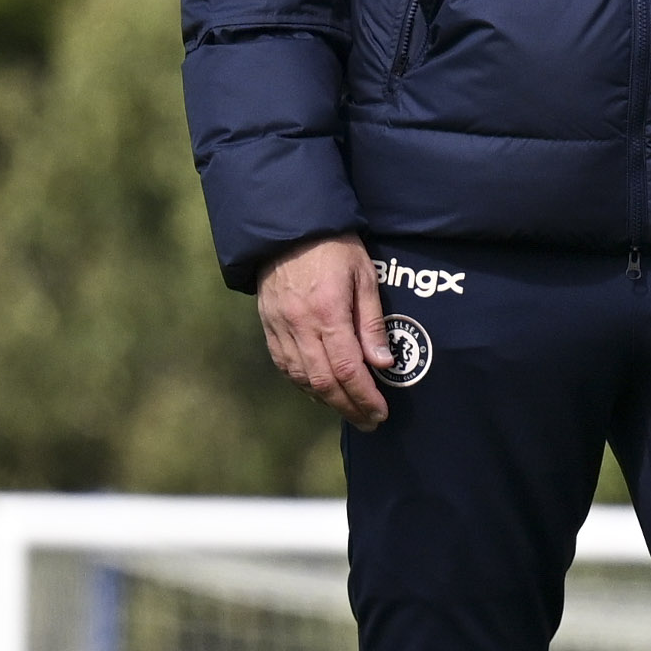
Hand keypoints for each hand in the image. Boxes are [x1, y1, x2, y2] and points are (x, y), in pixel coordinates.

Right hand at [258, 234, 390, 429]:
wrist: (288, 228)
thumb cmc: (335, 248)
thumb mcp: (364, 277)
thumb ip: (372, 323)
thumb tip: (382, 364)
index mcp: (327, 312)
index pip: (347, 369)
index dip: (364, 397)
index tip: (380, 412)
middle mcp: (299, 326)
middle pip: (323, 383)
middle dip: (348, 407)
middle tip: (369, 421)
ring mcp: (279, 328)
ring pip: (301, 379)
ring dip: (327, 401)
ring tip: (350, 410)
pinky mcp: (268, 327)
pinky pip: (285, 366)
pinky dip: (304, 385)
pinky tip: (321, 392)